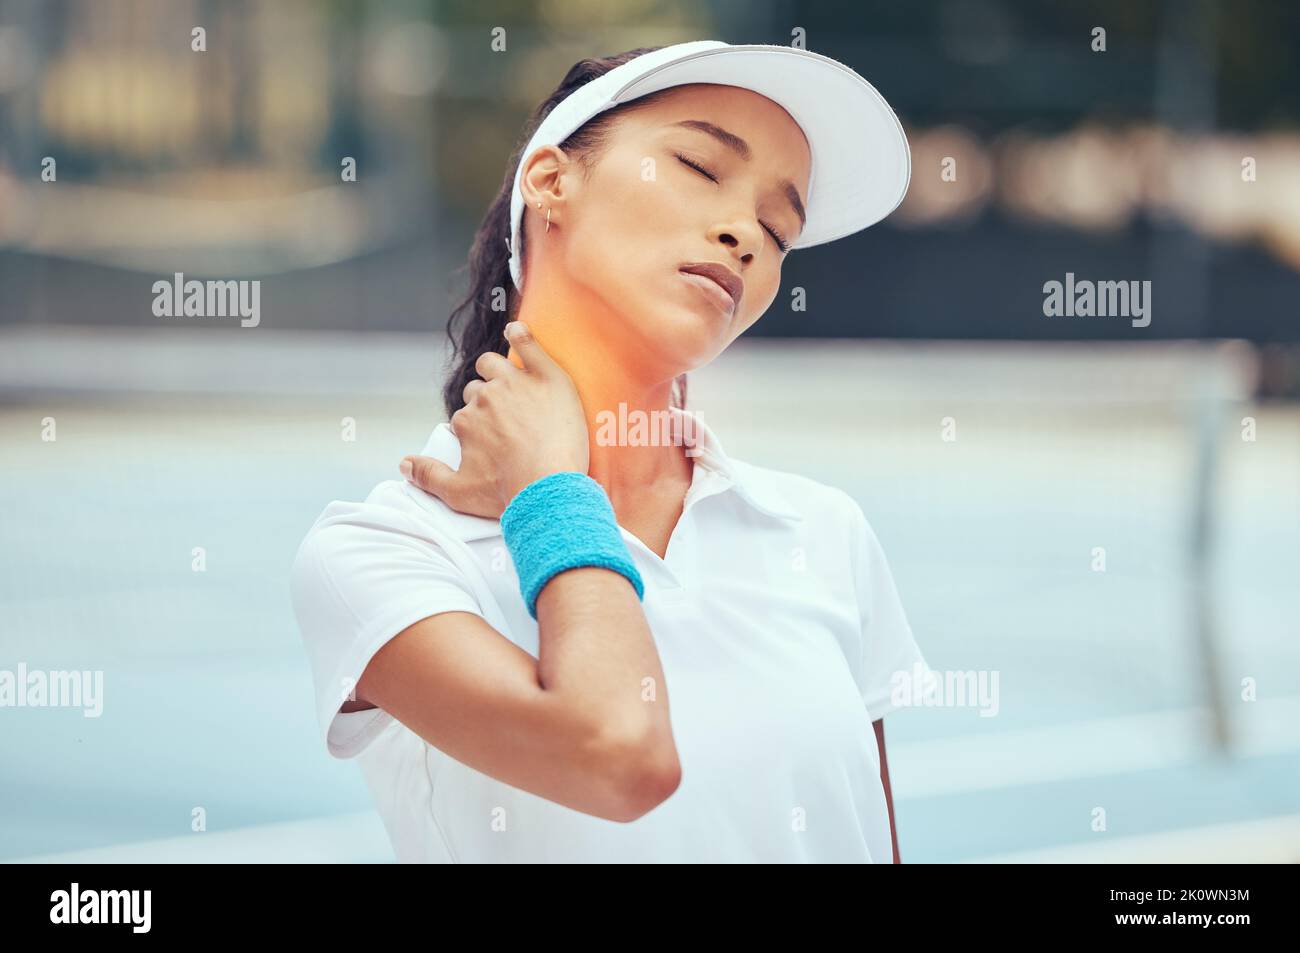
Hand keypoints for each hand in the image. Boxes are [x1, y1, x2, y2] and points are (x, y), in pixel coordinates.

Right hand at [400, 321, 588, 518]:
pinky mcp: (547, 377)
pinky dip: (521, 335)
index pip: (464, 414)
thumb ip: (428, 477)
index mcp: (466, 420)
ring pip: (495, 364)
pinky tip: (516, 331)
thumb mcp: (459, 494)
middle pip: (478, 388)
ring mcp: (516, 384)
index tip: (492, 441)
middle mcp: (486, 398)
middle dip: (487, 401)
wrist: (548, 490)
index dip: (477, 426)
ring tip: (512, 387)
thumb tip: (404, 464)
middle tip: (508, 422)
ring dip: (497, 371)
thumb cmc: (508, 494)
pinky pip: (528, 344)